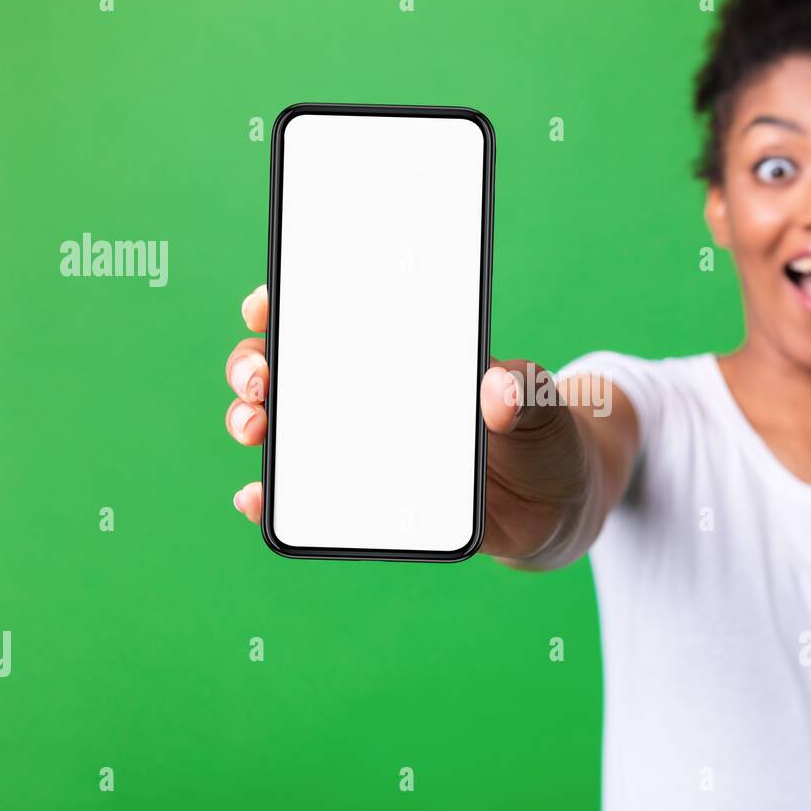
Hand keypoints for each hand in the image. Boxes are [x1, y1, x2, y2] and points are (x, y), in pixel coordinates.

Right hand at [225, 286, 589, 560]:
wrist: (556, 507)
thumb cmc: (544, 437)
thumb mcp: (542, 408)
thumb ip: (525, 394)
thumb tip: (497, 387)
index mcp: (407, 356)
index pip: (334, 316)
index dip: (289, 303)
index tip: (266, 303)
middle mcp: (371, 398)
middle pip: (290, 370)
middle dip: (254, 365)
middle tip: (260, 378)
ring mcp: (362, 449)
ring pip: (287, 428)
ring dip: (254, 421)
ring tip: (254, 428)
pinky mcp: (366, 502)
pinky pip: (307, 496)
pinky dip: (272, 497)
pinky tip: (255, 498)